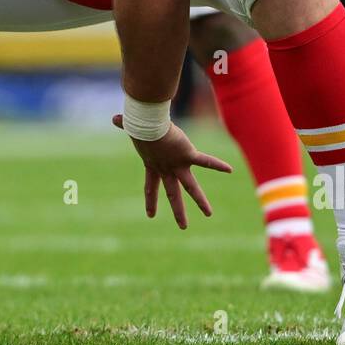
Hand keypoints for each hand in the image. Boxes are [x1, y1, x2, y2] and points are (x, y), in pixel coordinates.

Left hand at [112, 116, 232, 228]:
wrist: (148, 124)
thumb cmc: (140, 125)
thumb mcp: (133, 128)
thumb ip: (125, 123)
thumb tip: (114, 117)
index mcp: (153, 166)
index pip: (151, 187)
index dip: (150, 200)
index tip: (150, 215)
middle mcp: (167, 169)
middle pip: (173, 194)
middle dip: (178, 211)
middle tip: (183, 227)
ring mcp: (178, 164)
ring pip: (191, 187)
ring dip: (200, 201)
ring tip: (208, 214)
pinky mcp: (188, 154)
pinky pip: (205, 161)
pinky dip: (217, 164)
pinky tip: (230, 169)